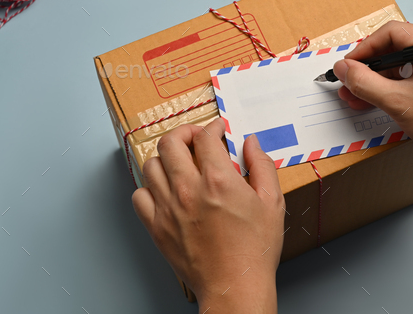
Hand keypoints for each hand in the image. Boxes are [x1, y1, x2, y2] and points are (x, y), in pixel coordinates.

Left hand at [132, 118, 283, 312]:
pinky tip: (165, 190)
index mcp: (218, 180)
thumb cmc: (255, 248)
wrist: (235, 286)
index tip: (217, 130)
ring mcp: (168, 208)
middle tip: (194, 138)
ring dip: (166, 158)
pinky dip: (149, 187)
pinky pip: (140, 196)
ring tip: (180, 163)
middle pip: (170, 143)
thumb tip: (251, 142)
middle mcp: (188, 190)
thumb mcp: (272, 202)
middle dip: (184, 133)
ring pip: (151, 165)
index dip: (212, 127)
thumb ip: (262, 166)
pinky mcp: (157, 227)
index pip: (204, 137)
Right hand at [333, 21, 412, 162]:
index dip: (363, 50)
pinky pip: (408, 75)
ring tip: (357, 95)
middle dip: (367, 68)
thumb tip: (345, 69)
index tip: (348, 66)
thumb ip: (365, 83)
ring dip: (376, 79)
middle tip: (349, 83)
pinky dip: (390, 86)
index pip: (390, 33)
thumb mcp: (398, 102)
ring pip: (398, 63)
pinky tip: (374, 99)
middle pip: (393, 47)